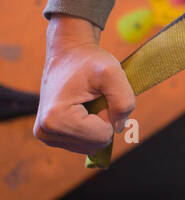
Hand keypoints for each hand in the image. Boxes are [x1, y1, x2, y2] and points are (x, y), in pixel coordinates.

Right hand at [34, 17, 135, 152]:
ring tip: (87, 101)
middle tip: (94, 97)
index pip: (102, 137)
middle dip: (103, 121)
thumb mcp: (113, 72)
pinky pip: (84, 143)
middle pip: (96, 144)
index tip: (98, 94)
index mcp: (56, 119)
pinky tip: (81, 109)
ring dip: (97, 124)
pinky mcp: (50, 136)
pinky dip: (89, 128)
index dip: (110, 114)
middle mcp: (46, 132)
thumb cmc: (89, 62)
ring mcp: (46, 136)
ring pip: (91, 145)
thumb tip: (119, 127)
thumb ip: (124, 101)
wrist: (69, 54)